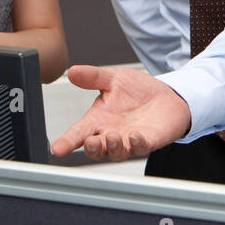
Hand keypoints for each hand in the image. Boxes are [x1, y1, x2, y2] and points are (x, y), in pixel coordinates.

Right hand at [50, 65, 192, 160]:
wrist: (167, 94)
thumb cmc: (138, 90)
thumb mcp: (114, 79)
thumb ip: (93, 77)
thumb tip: (72, 71)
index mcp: (98, 120)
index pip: (78, 133)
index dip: (67, 141)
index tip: (57, 148)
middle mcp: (111, 133)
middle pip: (96, 149)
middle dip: (92, 148)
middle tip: (90, 141)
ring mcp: (129, 140)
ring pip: (117, 153)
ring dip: (113, 147)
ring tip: (113, 137)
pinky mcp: (148, 141)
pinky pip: (140, 147)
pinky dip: (136, 144)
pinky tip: (135, 136)